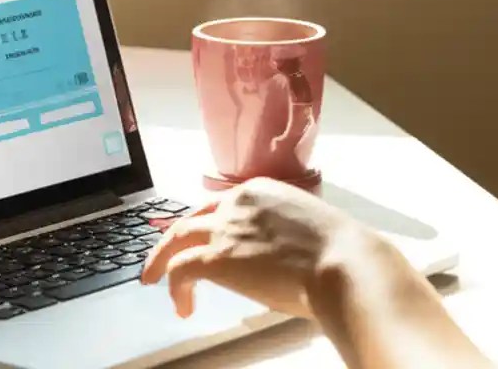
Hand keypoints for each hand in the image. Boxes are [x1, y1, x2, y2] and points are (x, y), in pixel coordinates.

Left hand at [140, 177, 378, 318]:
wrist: (343, 263)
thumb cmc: (340, 253)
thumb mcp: (307, 226)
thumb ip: (281, 233)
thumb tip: (275, 256)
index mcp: (260, 190)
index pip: (221, 205)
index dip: (206, 224)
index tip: (201, 239)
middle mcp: (237, 202)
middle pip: (192, 218)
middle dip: (174, 239)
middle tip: (163, 257)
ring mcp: (224, 228)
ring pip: (177, 239)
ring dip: (162, 261)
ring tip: (153, 280)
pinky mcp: (217, 257)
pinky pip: (181, 270)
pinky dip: (175, 288)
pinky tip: (182, 306)